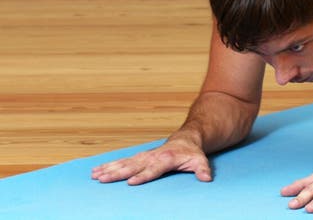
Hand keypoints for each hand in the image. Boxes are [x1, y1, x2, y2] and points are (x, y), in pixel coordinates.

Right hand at [91, 132, 211, 184]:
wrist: (186, 138)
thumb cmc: (192, 152)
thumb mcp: (200, 159)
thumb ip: (202, 169)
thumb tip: (206, 178)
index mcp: (166, 158)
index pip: (153, 169)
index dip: (143, 176)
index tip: (131, 183)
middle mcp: (152, 156)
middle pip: (133, 165)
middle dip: (118, 172)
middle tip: (103, 179)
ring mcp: (144, 156)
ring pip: (124, 162)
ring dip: (109, 169)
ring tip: (95, 175)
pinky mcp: (140, 157)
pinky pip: (122, 161)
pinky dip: (109, 165)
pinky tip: (97, 171)